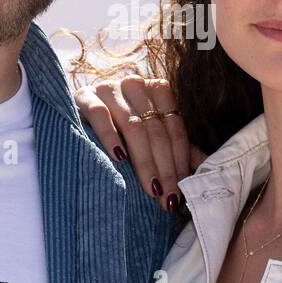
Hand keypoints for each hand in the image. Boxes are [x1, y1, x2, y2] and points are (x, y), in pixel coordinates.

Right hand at [74, 75, 206, 210]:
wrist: (77, 111)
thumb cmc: (119, 126)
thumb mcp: (150, 133)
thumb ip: (176, 146)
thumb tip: (204, 167)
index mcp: (158, 90)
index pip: (175, 129)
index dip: (180, 161)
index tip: (179, 192)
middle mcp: (136, 85)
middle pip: (157, 130)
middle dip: (164, 168)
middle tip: (166, 198)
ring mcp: (110, 88)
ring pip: (134, 126)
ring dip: (144, 161)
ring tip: (150, 189)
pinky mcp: (85, 95)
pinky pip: (101, 115)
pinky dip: (111, 137)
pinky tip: (119, 158)